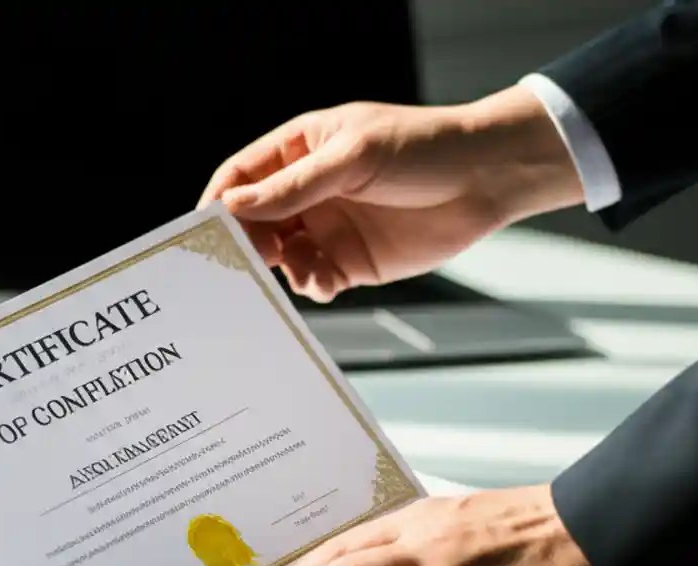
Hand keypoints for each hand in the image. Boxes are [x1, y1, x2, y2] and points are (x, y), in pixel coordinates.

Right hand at [198, 85, 583, 301]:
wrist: (490, 178)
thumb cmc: (425, 148)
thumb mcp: (354, 157)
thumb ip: (294, 186)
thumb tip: (234, 207)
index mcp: (299, 150)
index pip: (241, 178)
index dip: (220, 203)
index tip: (207, 230)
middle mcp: (306, 192)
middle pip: (254, 223)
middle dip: (246, 244)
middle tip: (244, 263)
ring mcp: (327, 228)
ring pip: (281, 257)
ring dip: (281, 269)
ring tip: (302, 268)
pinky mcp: (351, 262)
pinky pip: (314, 281)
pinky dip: (311, 286)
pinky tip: (325, 282)